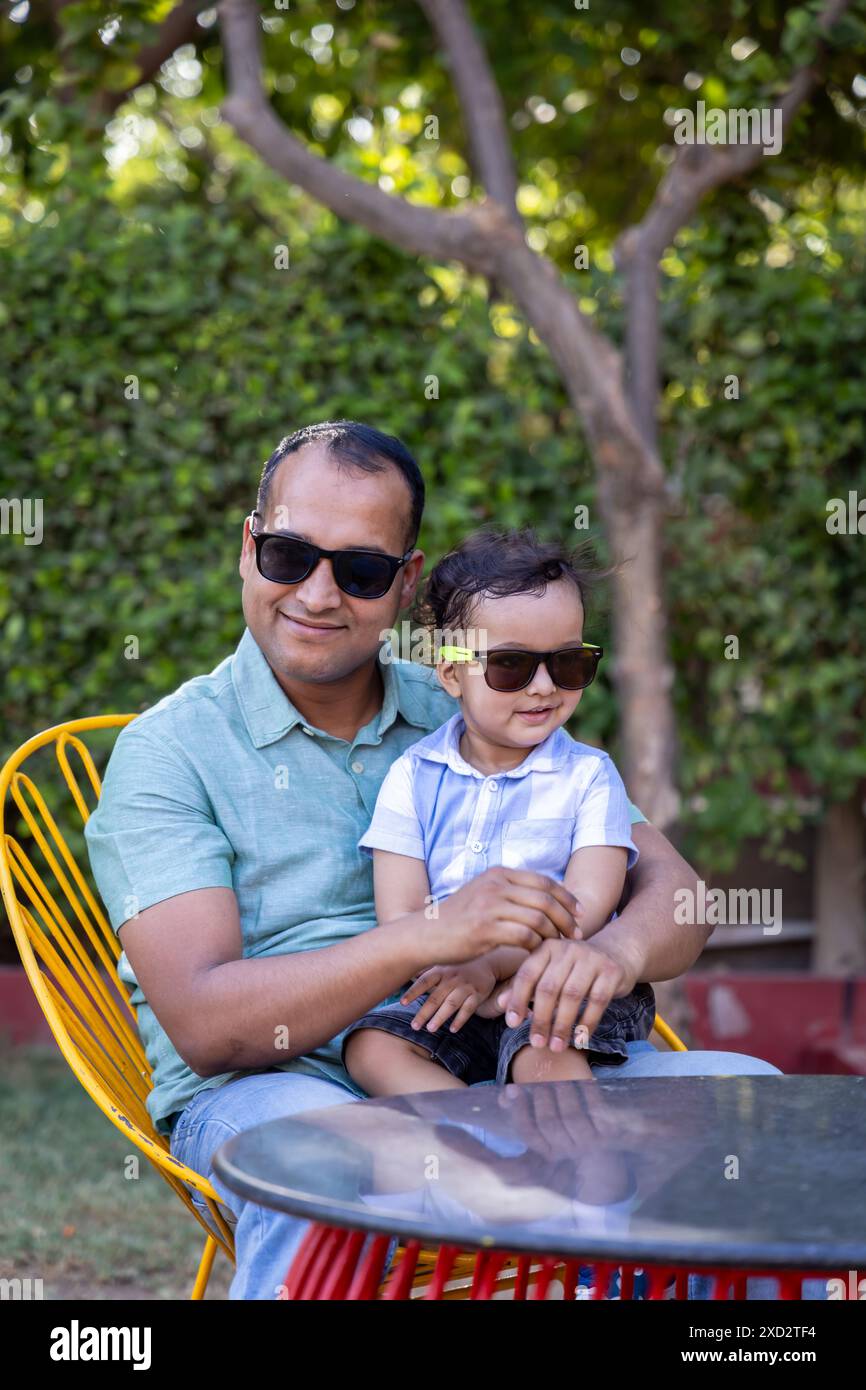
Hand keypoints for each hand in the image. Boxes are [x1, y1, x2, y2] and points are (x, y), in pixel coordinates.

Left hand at [401, 958, 497, 1032]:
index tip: (402, 1003)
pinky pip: (468, 1008)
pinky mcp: (478, 994)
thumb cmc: (459, 966)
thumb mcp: (443, 965)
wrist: (487, 961)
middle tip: (414, 1026)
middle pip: (436, 997)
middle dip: (424, 1012)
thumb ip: (426, 972)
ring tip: (430, 1029)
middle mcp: (452, 978)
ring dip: (440, 1017)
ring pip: (451, 1003)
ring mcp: (465, 986)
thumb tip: (405, 975)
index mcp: (440, 971)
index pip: (424, 982)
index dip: (413, 992)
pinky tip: (453, 1030)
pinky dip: (460, 1019)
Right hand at [426, 867, 581, 963]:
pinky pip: (525, 936)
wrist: (425, 934)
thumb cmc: (457, 920)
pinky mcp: (485, 929)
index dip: (566, 897)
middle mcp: (495, 885)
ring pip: (538, 918)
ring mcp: (490, 905)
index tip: (579, 913)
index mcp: (498, 873)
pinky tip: (538, 954)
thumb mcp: (483, 894)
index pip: (543, 881)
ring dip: (554, 935)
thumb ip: (509, 892)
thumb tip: (544, 899)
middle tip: (577, 934)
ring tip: (559, 946)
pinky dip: (537, 946)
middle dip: (567, 918)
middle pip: (546, 899)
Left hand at [497, 938, 636, 1050]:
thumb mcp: (549, 971)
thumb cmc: (574, 968)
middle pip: (548, 987)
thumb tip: (501, 1004)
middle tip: (536, 1043)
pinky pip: (597, 1001)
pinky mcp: (611, 971)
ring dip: (562, 1025)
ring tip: (556, 1047)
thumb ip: (525, 985)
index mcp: (547, 947)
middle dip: (540, 1019)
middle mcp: (568, 949)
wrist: (616, 953)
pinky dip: (587, 1023)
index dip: (517, 1000)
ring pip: (571, 995)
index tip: (512, 1024)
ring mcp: (591, 958)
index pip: (527, 974)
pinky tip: (580, 1039)